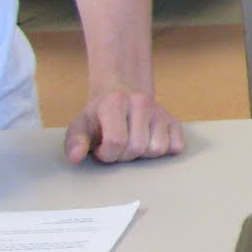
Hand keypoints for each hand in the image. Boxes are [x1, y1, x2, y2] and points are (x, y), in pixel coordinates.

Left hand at [64, 91, 183, 163]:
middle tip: (117, 147)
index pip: (116, 141)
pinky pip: (176, 146)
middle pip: (138, 147)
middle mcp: (141, 103)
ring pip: (158, 149)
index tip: (101, 148)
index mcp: (115, 103)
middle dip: (124, 156)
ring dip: (143, 154)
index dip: (107, 153)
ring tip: (132, 144)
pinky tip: (149, 142)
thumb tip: (76, 158)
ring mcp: (160, 111)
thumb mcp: (80, 125)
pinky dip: (164, 150)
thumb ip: (75, 142)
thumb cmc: (99, 116)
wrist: (120, 94)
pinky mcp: (174, 120)